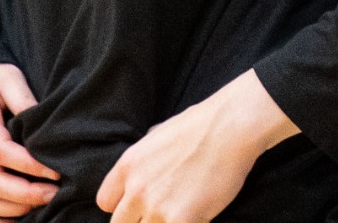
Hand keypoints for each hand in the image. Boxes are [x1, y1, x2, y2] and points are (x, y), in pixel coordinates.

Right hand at [0, 63, 59, 221]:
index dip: (29, 164)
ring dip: (12, 207)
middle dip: (25, 193)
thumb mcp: (7, 75)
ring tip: (44, 203)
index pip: (0, 150)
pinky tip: (21, 217)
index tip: (56, 170)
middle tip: (55, 193)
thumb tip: (42, 122)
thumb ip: (23, 96)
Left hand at [97, 69, 296, 221]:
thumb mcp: (160, 134)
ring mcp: (157, 207)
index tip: (140, 207)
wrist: (232, 127)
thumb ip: (146, 157)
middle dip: (142, 220)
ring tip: (183, 212)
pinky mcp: (181, 219)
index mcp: (129, 165)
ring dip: (165, 222)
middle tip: (164, 212)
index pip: (106, 203)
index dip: (124, 207)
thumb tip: (147, 166)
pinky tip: (198, 216)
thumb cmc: (204, 124)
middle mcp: (137, 188)